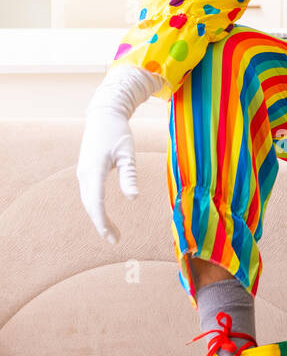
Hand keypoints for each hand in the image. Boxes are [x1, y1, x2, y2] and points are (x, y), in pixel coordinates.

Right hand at [76, 65, 160, 244]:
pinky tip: (105, 217)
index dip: (102, 221)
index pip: (96, 201)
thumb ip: (129, 175)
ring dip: (98, 218)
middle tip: (116, 240)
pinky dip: (96, 208)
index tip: (111, 236)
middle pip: (90, 205)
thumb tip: (133, 198)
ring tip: (112, 233)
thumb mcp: (128, 153)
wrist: (104, 115)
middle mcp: (85, 174)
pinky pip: (89, 195)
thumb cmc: (118, 132)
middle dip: (101, 224)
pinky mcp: (86, 172)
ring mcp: (83, 173)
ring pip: (88, 201)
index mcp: (94, 169)